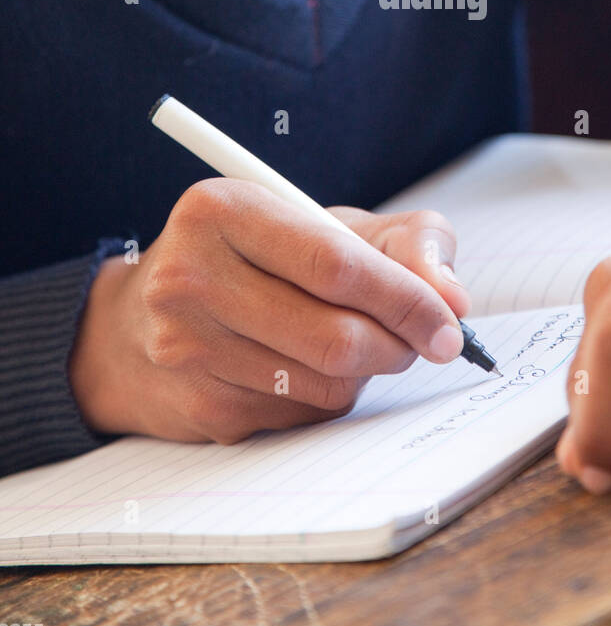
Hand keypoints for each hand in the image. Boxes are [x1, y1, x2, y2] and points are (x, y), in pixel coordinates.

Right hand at [68, 178, 469, 442]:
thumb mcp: (328, 223)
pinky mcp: (197, 407)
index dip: (407, 299)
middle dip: (397, 345)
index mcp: (225, 209)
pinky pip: (300, 415)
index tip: (450, 324)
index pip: (337, 265)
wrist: (141, 320)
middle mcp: (192, 276)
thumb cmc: (258, 259)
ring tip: (354, 344)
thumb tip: (454, 301)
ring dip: (364, 372)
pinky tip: (303, 367)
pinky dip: (325, 396)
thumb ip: (408, 241)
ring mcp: (187, 347)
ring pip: (324, 383)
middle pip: (335, 336)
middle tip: (416, 342)